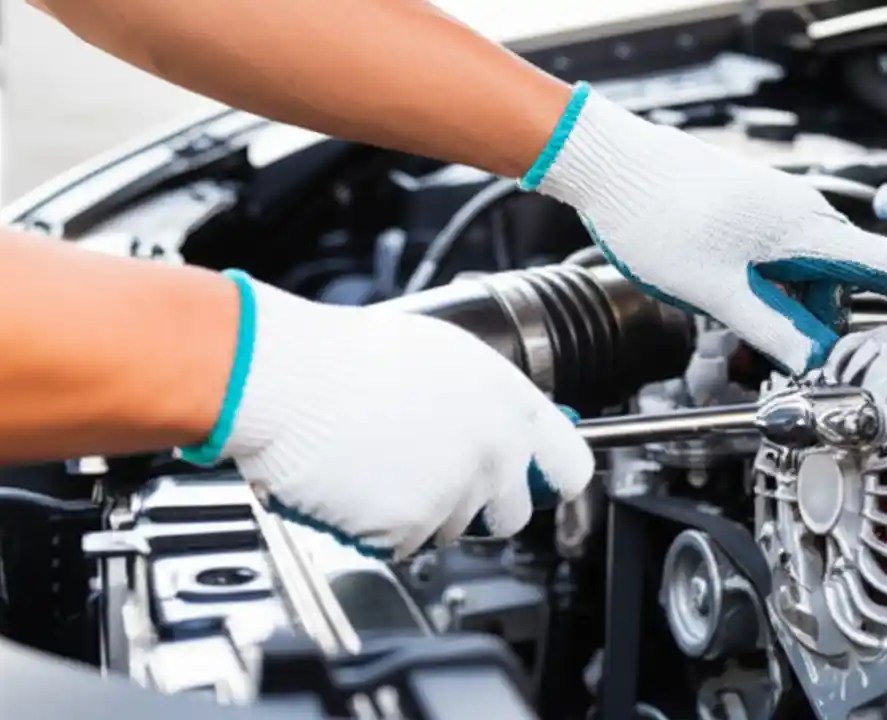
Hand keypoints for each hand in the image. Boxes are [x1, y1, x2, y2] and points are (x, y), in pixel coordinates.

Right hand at [180, 272, 593, 559]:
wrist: (286, 378)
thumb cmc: (350, 359)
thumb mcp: (447, 358)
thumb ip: (491, 401)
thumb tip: (512, 429)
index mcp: (511, 403)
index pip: (572, 467)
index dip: (549, 479)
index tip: (538, 484)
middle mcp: (494, 450)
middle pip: (513, 514)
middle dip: (481, 505)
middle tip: (435, 475)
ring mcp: (455, 492)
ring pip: (454, 528)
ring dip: (423, 509)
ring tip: (381, 461)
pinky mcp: (411, 526)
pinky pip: (405, 544)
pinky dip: (380, 526)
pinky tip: (359, 482)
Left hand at [522, 84, 886, 374]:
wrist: (608, 164)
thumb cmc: (655, 212)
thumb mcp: (716, 292)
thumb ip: (772, 331)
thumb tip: (815, 362)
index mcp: (804, 231)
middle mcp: (799, 217)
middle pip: (839, 288)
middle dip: (818, 327)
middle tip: (787, 358)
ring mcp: (773, 214)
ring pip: (802, 282)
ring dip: (781, 313)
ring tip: (728, 322)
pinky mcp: (749, 217)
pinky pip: (775, 266)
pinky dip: (762, 293)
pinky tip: (725, 301)